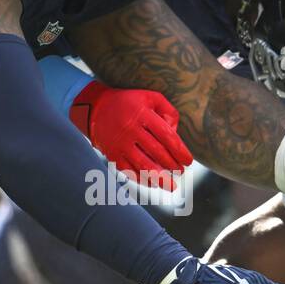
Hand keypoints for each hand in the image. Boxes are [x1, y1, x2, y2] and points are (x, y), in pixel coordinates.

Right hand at [70, 82, 191, 190]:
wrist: (96, 108)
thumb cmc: (129, 103)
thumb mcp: (150, 97)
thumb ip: (168, 111)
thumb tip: (176, 132)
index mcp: (142, 115)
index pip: (166, 135)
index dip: (180, 150)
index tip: (188, 161)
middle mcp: (131, 130)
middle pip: (156, 152)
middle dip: (172, 165)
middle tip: (181, 172)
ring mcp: (120, 144)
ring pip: (143, 165)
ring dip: (159, 178)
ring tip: (171, 186)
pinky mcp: (112, 154)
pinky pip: (129, 171)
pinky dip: (142, 179)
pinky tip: (153, 184)